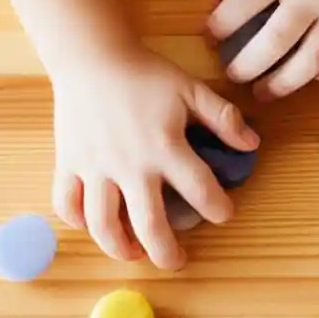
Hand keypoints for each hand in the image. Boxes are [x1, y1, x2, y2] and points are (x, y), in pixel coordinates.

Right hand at [52, 45, 259, 269]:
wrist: (90, 55)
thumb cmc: (144, 73)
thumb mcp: (190, 89)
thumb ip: (222, 117)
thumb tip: (252, 144)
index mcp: (164, 147)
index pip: (200, 190)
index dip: (218, 208)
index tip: (224, 214)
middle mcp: (130, 165)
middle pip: (150, 225)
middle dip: (167, 253)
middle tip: (177, 262)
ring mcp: (95, 167)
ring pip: (103, 224)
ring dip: (120, 248)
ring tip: (134, 254)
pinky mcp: (68, 163)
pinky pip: (67, 203)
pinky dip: (78, 222)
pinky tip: (94, 226)